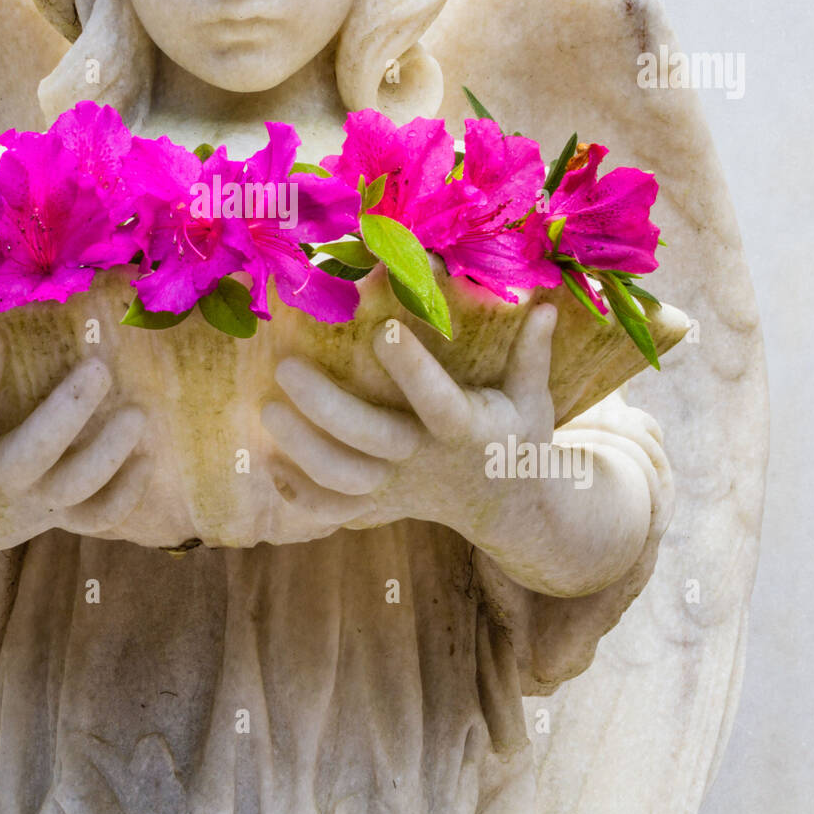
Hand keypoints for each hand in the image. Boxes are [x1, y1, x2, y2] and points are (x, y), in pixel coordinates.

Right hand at [0, 321, 146, 606]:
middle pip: (33, 456)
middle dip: (67, 414)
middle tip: (99, 368)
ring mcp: (28, 508)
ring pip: (75, 489)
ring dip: (110, 455)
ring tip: (139, 413)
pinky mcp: (54, 521)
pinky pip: (96, 519)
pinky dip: (125, 494)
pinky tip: (148, 455)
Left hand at [261, 304, 557, 537]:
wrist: (509, 511)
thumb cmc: (516, 437)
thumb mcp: (534, 399)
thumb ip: (533, 353)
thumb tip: (546, 302)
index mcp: (466, 430)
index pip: (438, 403)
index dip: (413, 370)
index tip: (383, 330)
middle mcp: (425, 460)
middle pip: (370, 441)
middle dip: (324, 406)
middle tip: (285, 367)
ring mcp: (397, 488)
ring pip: (342, 480)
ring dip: (300, 448)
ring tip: (267, 409)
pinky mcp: (378, 505)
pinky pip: (331, 511)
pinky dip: (297, 494)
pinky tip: (268, 461)